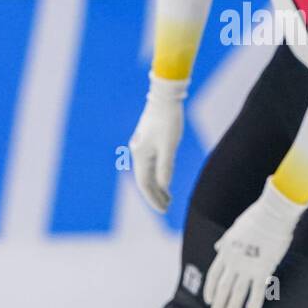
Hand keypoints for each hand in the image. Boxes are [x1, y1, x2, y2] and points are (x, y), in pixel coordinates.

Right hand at [128, 74, 187, 212]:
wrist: (165, 97)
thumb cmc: (168, 121)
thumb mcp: (169, 146)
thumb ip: (166, 167)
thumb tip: (163, 186)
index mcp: (141, 155)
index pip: (145, 184)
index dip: (154, 198)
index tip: (164, 210)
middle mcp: (138, 152)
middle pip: (145, 180)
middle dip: (155, 195)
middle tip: (167, 207)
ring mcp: (142, 146)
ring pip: (148, 172)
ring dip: (157, 186)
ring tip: (168, 197)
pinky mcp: (148, 140)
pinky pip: (151, 163)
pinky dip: (158, 174)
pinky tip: (166, 179)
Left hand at [203, 178, 306, 307]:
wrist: (273, 213)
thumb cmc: (257, 217)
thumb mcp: (235, 228)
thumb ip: (225, 241)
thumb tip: (217, 247)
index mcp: (226, 250)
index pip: (213, 275)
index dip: (210, 289)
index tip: (209, 301)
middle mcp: (234, 261)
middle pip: (223, 287)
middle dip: (219, 303)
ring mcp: (247, 266)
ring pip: (236, 292)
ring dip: (232, 307)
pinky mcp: (263, 268)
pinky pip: (257, 290)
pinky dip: (254, 302)